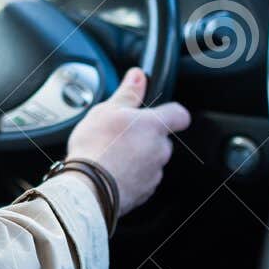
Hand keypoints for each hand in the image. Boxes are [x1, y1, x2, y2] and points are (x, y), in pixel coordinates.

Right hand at [63, 68, 190, 215]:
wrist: (88, 188)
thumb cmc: (97, 147)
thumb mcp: (107, 110)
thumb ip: (127, 93)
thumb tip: (138, 75)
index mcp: (154, 126)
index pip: (179, 115)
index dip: (171, 112)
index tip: (161, 112)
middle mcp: (160, 150)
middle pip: (161, 139)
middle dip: (144, 137)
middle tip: (120, 135)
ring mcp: (153, 174)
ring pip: (150, 160)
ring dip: (136, 157)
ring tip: (110, 155)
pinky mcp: (144, 193)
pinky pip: (141, 180)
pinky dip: (129, 176)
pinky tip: (109, 172)